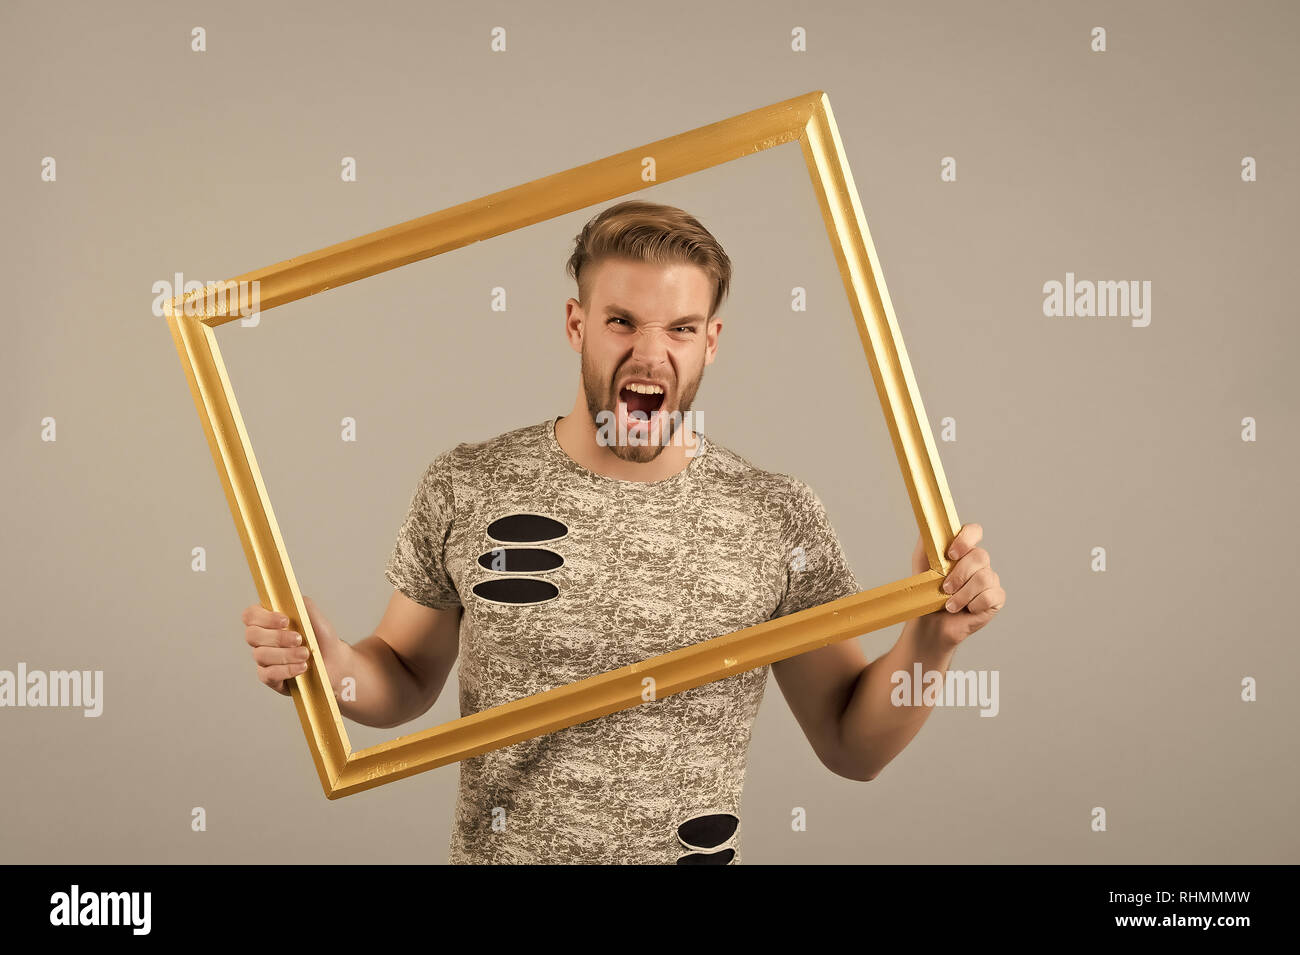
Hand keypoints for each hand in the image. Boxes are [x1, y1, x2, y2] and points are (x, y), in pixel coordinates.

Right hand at [241, 594, 341, 695]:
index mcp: (268, 621)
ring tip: (306, 654)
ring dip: (286, 654)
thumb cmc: (320, 637)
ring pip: (261, 655)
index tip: (285, 620)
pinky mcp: (270, 679)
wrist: (334, 660)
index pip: (250, 615)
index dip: (263, 617)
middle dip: (278, 637)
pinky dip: (287, 670)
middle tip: (299, 638)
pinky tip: (302, 667)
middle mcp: (261, 640)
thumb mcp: (314, 616)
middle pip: (251, 635)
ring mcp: (264, 660)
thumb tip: (289, 595)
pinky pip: (268, 674)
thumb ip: (301, 603)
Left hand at [910, 522, 1004, 649]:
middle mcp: (979, 562)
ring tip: (950, 604)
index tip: (951, 554)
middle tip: (944, 588)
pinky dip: (974, 605)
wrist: (929, 622)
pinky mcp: (996, 598)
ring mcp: (990, 580)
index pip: (974, 531)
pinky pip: (991, 596)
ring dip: (962, 594)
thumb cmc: (926, 592)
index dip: (966, 539)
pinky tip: (966, 610)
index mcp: (963, 550)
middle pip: (979, 556)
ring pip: (984, 577)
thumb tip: (930, 520)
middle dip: (959, 575)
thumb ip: (928, 540)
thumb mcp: (922, 562)